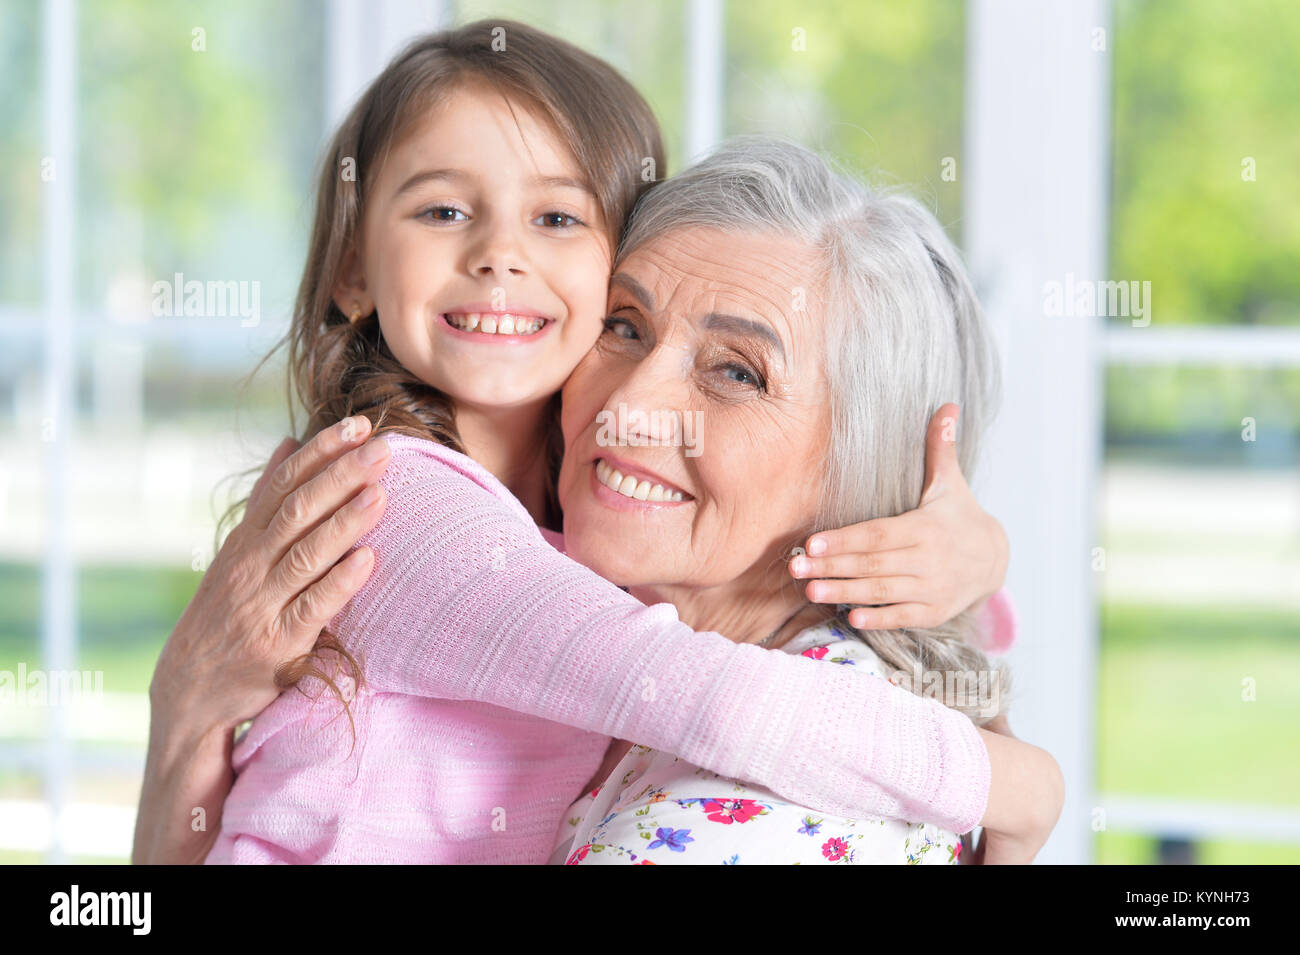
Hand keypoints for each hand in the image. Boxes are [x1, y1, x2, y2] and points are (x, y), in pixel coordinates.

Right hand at [149, 416, 391, 734]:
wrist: (190, 688)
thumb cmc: (229, 610)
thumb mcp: (240, 551)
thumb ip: (267, 500)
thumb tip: (289, 442)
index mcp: (247, 538)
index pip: (284, 483)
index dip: (321, 452)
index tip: (358, 425)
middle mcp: (251, 565)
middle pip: (298, 511)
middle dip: (341, 476)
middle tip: (383, 448)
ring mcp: (262, 604)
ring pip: (305, 555)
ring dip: (344, 523)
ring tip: (381, 494)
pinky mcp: (277, 644)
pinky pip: (312, 609)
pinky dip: (339, 583)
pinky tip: (367, 560)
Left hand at [789, 403, 1007, 629]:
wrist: (995, 559)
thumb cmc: (959, 516)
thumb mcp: (951, 483)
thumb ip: (940, 449)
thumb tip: (946, 406)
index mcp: (926, 527)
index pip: (879, 534)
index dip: (846, 539)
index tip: (812, 542)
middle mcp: (929, 559)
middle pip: (874, 564)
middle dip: (833, 567)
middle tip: (795, 567)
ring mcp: (933, 589)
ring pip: (883, 592)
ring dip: (845, 593)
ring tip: (810, 590)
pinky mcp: (934, 612)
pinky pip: (902, 617)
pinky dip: (878, 618)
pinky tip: (849, 617)